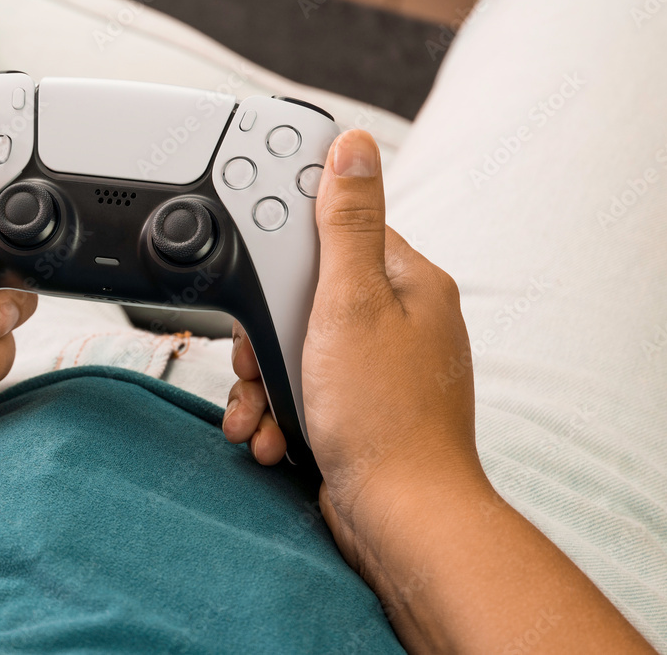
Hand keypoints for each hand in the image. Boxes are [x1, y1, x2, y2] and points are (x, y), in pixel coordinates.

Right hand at [224, 128, 479, 503]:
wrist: (400, 516)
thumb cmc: (384, 419)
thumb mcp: (351, 304)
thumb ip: (346, 224)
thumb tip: (354, 148)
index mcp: (408, 283)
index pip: (335, 235)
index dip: (286, 253)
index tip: (259, 269)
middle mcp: (399, 321)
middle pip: (306, 297)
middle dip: (266, 335)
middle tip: (258, 357)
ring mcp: (378, 366)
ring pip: (298, 348)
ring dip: (266, 381)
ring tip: (260, 408)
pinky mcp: (359, 405)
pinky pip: (306, 389)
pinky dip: (281, 410)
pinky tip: (273, 434)